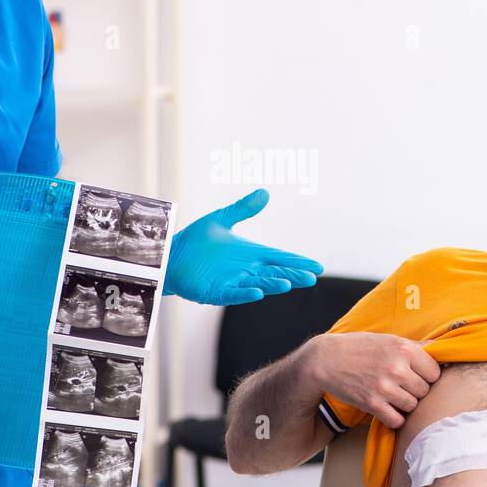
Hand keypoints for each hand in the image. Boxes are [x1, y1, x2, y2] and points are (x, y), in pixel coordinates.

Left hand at [165, 188, 322, 305]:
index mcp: (250, 254)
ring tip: (289, 283)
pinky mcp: (215, 291)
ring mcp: (232, 282)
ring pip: (259, 284)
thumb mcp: (221, 219)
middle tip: (311, 277)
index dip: (298, 262)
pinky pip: (233, 293)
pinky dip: (246, 294)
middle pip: (275, 273)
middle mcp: (245, 270)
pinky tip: (258, 292)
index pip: (280, 258)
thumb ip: (243, 209)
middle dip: (293, 275)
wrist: (169, 254)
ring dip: (273, 284)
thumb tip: (264, 192)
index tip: (317, 267)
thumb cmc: (195, 240)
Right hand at [306, 332, 441, 428]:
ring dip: (404, 404)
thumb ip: (415, 347)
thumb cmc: (359, 347)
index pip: (435, 373)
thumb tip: (443, 353)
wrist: (326, 359)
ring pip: (412, 406)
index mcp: (404, 349)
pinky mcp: (372, 404)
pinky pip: (397, 420)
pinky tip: (386, 408)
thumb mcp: (388, 339)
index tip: (416, 375)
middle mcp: (396, 368)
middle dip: (414, 390)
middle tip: (400, 386)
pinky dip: (393, 418)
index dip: (426, 376)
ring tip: (392, 395)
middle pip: (424, 391)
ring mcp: (384, 387)